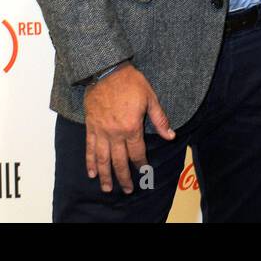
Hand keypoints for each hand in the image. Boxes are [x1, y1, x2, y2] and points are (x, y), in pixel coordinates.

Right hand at [82, 63, 174, 193]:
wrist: (106, 70)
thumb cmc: (130, 82)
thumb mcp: (150, 98)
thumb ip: (160, 120)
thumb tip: (171, 136)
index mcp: (132, 127)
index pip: (137, 153)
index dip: (141, 164)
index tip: (144, 171)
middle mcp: (115, 133)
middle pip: (119, 161)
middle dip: (124, 177)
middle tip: (127, 189)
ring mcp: (101, 131)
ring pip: (102, 159)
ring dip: (105, 175)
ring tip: (107, 188)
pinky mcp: (90, 126)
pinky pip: (89, 148)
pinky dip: (89, 161)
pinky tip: (91, 172)